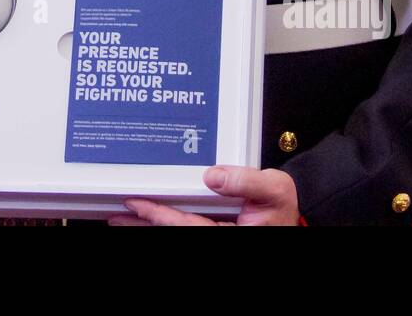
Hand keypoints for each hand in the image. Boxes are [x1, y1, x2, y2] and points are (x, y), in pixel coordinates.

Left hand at [109, 167, 299, 225]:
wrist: (294, 216)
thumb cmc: (284, 208)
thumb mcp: (274, 189)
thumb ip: (246, 180)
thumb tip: (212, 175)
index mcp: (228, 235)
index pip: (185, 227)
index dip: (158, 215)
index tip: (136, 204)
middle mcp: (218, 237)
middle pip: (173, 232)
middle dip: (143, 224)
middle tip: (117, 216)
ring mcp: (214, 235)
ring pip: (176, 231)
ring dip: (149, 225)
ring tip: (125, 218)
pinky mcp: (214, 231)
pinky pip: (184, 227)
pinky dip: (165, 221)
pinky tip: (150, 217)